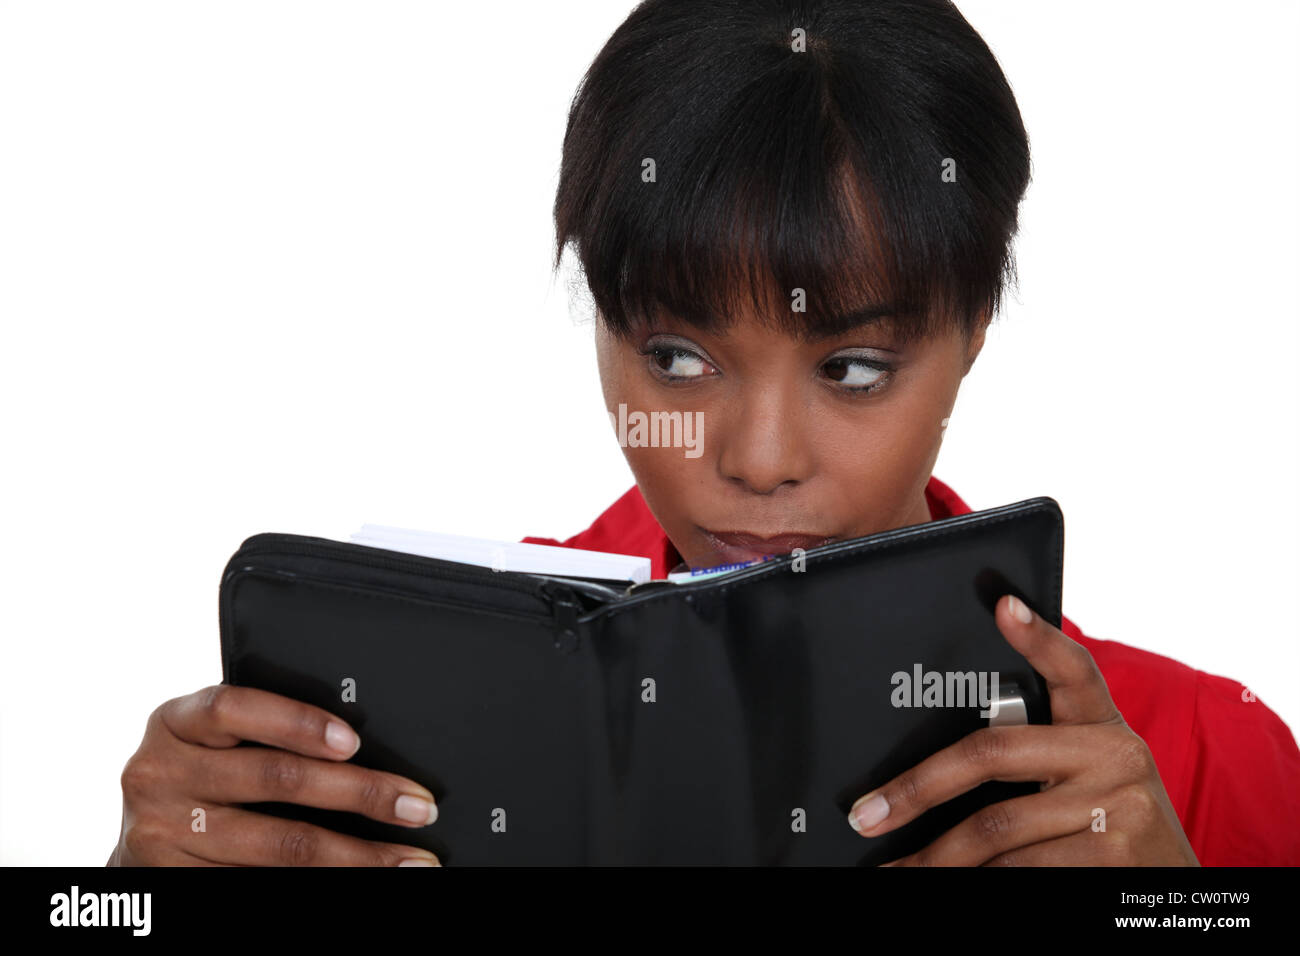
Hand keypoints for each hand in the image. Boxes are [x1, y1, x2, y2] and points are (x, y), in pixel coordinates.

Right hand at [109, 684, 441, 865]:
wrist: (141, 835)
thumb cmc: (200, 771)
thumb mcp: (214, 739)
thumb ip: (264, 731)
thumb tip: (359, 743)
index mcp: (174, 722)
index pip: (234, 708)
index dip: (297, 722)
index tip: (355, 742)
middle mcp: (160, 774)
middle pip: (275, 779)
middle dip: (360, 793)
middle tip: (417, 807)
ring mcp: (164, 833)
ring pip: (279, 845)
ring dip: (357, 856)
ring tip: (408, 859)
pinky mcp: (176, 880)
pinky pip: (260, 882)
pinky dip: (321, 884)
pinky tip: (360, 881)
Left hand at [847, 594, 1198, 865]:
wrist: (1176, 900)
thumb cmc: (1112, 830)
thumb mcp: (1091, 780)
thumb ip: (1038, 755)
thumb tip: (937, 769)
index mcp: (1104, 723)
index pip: (1073, 669)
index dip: (1038, 636)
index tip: (1002, 605)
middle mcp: (1116, 754)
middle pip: (991, 755)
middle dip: (916, 789)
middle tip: (867, 816)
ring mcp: (1118, 806)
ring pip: (995, 828)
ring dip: (934, 858)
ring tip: (893, 870)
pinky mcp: (1115, 856)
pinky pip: (1018, 869)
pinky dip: (975, 883)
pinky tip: (943, 886)